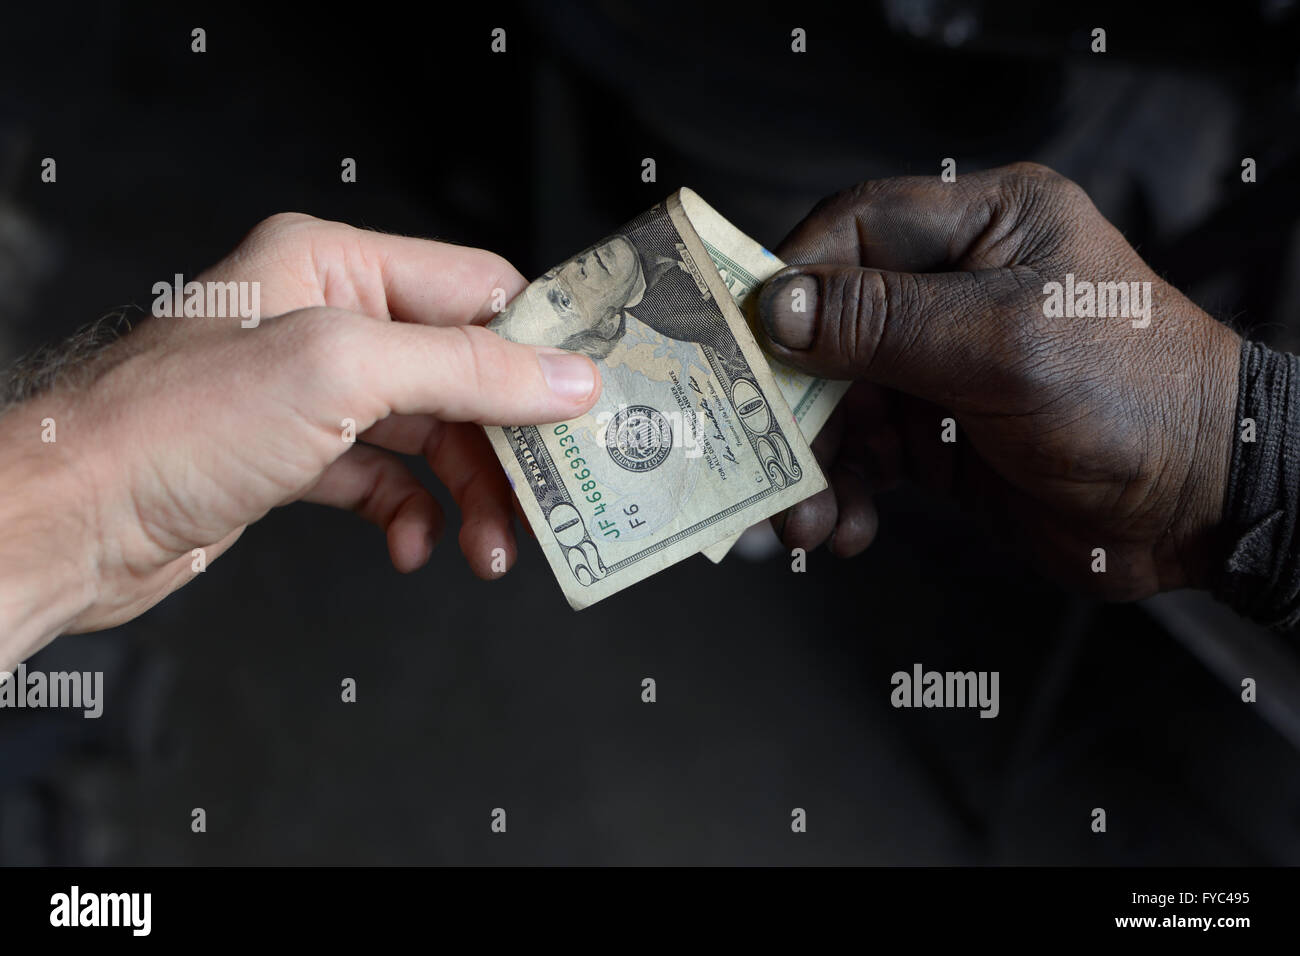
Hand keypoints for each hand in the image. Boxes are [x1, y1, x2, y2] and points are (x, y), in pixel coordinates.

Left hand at [0, 213, 599, 663]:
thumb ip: (464, 369)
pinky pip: (383, 480)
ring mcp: (311, 391)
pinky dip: (409, 514)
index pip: (476, 290)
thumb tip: (564, 378)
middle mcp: (326, 320)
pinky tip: (413, 546)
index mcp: (334, 265)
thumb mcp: (339, 373)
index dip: (538, 346)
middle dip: (504, 443)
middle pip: (462, 373)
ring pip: (429, 434)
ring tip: (490, 547)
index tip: (591, 401)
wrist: (69, 520)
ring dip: (468, 492)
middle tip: (548, 497)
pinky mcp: (296, 456)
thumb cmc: (170, 427)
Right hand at [755, 163, 1238, 599]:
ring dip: (808, 462)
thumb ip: (884, 322)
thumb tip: (777, 307)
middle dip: (788, 398)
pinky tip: (845, 529)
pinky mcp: (937, 436)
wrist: (1200, 506)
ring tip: (801, 521)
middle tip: (756, 451)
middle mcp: (953, 290)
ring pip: (834, 401)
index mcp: (982, 227)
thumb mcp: (1003, 344)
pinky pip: (860, 458)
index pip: (852, 230)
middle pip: (827, 328)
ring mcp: (941, 367)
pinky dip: (842, 494)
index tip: (740, 338)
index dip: (788, 280)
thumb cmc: (1132, 396)